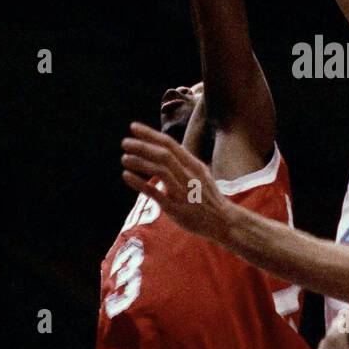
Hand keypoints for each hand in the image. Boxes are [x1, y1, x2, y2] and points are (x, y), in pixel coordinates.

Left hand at [121, 122, 234, 242]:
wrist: (223, 221)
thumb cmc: (208, 198)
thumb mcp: (200, 174)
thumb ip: (184, 163)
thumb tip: (168, 152)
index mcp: (193, 165)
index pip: (170, 144)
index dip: (150, 134)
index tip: (134, 127)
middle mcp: (188, 175)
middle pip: (163, 154)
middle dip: (142, 146)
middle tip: (125, 142)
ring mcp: (183, 191)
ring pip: (160, 170)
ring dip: (140, 162)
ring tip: (124, 158)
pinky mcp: (177, 208)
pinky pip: (156, 193)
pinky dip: (140, 183)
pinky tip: (126, 176)